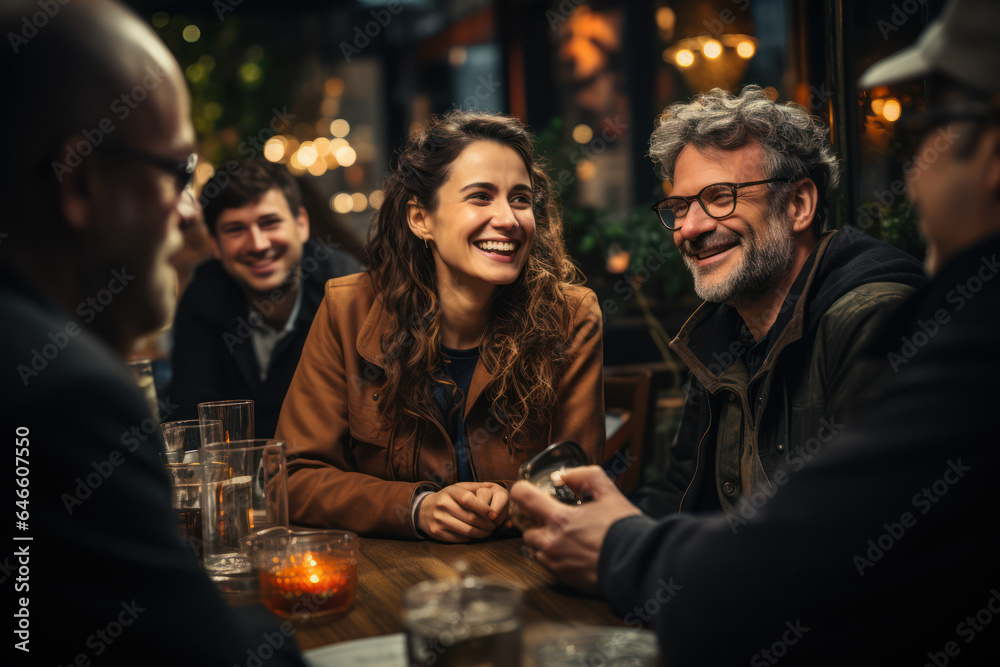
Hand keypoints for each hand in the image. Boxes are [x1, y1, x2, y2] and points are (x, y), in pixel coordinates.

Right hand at [417, 482, 503, 542]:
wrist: (423, 510)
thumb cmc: (447, 498)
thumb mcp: (457, 488)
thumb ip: (475, 487)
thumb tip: (493, 486)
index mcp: (449, 492)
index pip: (468, 499)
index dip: (483, 508)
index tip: (494, 515)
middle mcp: (442, 504)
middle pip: (469, 517)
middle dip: (485, 524)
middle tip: (494, 526)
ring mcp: (438, 519)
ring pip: (465, 530)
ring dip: (480, 533)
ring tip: (488, 533)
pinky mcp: (436, 532)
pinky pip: (458, 538)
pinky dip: (470, 538)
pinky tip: (476, 536)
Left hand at [511, 466, 640, 595]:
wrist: (637, 564)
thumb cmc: (624, 529)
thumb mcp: (609, 492)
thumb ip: (584, 476)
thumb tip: (563, 476)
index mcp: (560, 518)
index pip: (523, 497)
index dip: (521, 490)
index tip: (527, 491)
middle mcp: (551, 541)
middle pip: (524, 526)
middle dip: (535, 520)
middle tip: (551, 516)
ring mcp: (555, 561)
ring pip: (534, 546)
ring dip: (543, 539)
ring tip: (564, 535)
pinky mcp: (562, 577)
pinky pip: (545, 563)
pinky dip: (552, 555)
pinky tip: (570, 550)